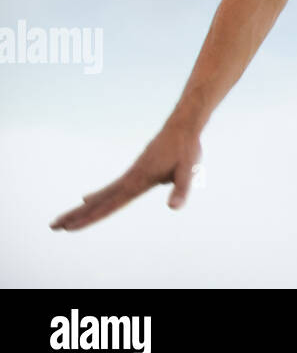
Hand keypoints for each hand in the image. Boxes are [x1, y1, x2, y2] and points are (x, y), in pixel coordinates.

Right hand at [49, 123, 202, 230]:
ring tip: (65, 219)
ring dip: (83, 208)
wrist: (183, 125)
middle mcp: (130, 178)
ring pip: (102, 194)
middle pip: (99, 201)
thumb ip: (181, 190)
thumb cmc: (187, 149)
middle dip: (76, 215)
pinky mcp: (135, 170)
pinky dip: (98, 196)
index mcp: (139, 181)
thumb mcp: (188, 170)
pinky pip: (112, 187)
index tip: (69, 228)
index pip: (110, 205)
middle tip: (52, 226)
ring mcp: (130, 173)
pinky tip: (88, 198)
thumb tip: (173, 208)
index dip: (90, 218)